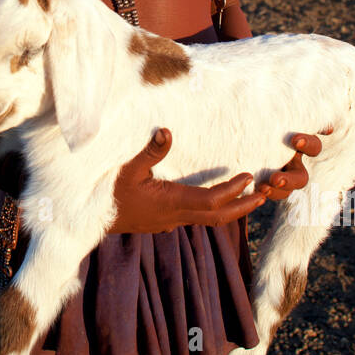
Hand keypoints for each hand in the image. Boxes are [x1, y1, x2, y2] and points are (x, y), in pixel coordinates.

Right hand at [107, 128, 319, 234]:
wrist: (90, 222)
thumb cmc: (107, 194)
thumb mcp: (126, 170)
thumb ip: (148, 152)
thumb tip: (167, 131)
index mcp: (170, 203)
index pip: (210, 201)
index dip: (232, 191)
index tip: (249, 177)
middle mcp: (175, 217)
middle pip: (217, 217)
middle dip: (243, 206)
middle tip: (265, 194)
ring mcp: (169, 222)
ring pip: (207, 220)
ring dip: (230, 209)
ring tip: (249, 196)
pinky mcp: (163, 222)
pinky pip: (194, 218)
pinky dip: (211, 210)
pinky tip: (213, 200)